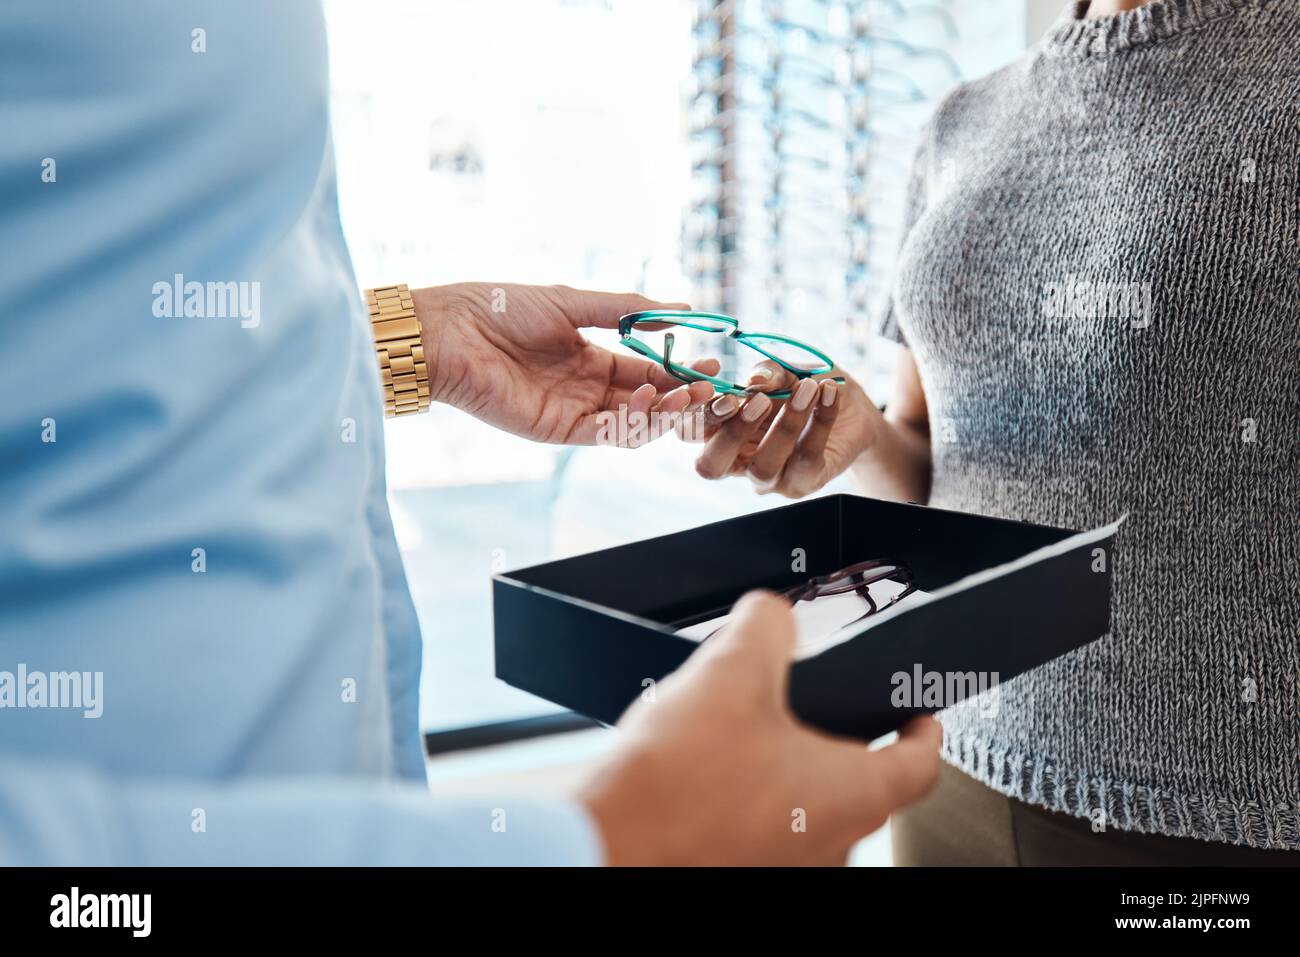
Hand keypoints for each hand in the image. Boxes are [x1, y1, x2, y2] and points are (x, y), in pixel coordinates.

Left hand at [413, 282, 714, 445]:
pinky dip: (633, 423)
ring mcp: (574, 413)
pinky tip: (647, 399)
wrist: (452, 331)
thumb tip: (683, 309)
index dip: (680, 371)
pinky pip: (607, 435)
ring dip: (664, 411)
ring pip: (634, 423)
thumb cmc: (502, 308)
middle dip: (682, 396)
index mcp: (590, 357)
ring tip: (687, 394)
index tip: (712, 363)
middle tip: (710, 385)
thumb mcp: (573, 302)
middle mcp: (586, 389)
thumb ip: (627, 310)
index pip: (647, 371)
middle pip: (647, 401)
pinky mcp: (558, 431)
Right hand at [577, 591, 941, 865]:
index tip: (921, 716)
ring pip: (807, 811)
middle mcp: (828, 845)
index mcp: (848, 797)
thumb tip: (771, 614)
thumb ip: (765, 626)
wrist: (604, 847)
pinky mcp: (739, 871)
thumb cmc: (672, 787)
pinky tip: (704, 772)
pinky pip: (764, 831)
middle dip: (837, 739)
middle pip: (859, 786)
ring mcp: (784, 868)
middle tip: (811, 705)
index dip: (924, 730)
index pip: (920, 765)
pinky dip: (748, 800)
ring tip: (742, 734)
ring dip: (787, 771)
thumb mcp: (728, 674)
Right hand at [689, 362, 882, 497]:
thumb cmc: (806, 385)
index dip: (694, 416)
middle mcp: (738, 459)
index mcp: (720, 430)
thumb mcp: (786, 369)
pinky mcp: (803, 483)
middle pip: (711, 466)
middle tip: (757, 400)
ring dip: (785, 426)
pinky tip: (829, 394)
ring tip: (807, 389)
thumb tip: (757, 380)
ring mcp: (770, 477)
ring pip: (763, 467)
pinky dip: (820, 421)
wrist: (851, 406)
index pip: (690, 433)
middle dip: (731, 433)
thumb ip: (769, 372)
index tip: (716, 390)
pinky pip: (806, 459)